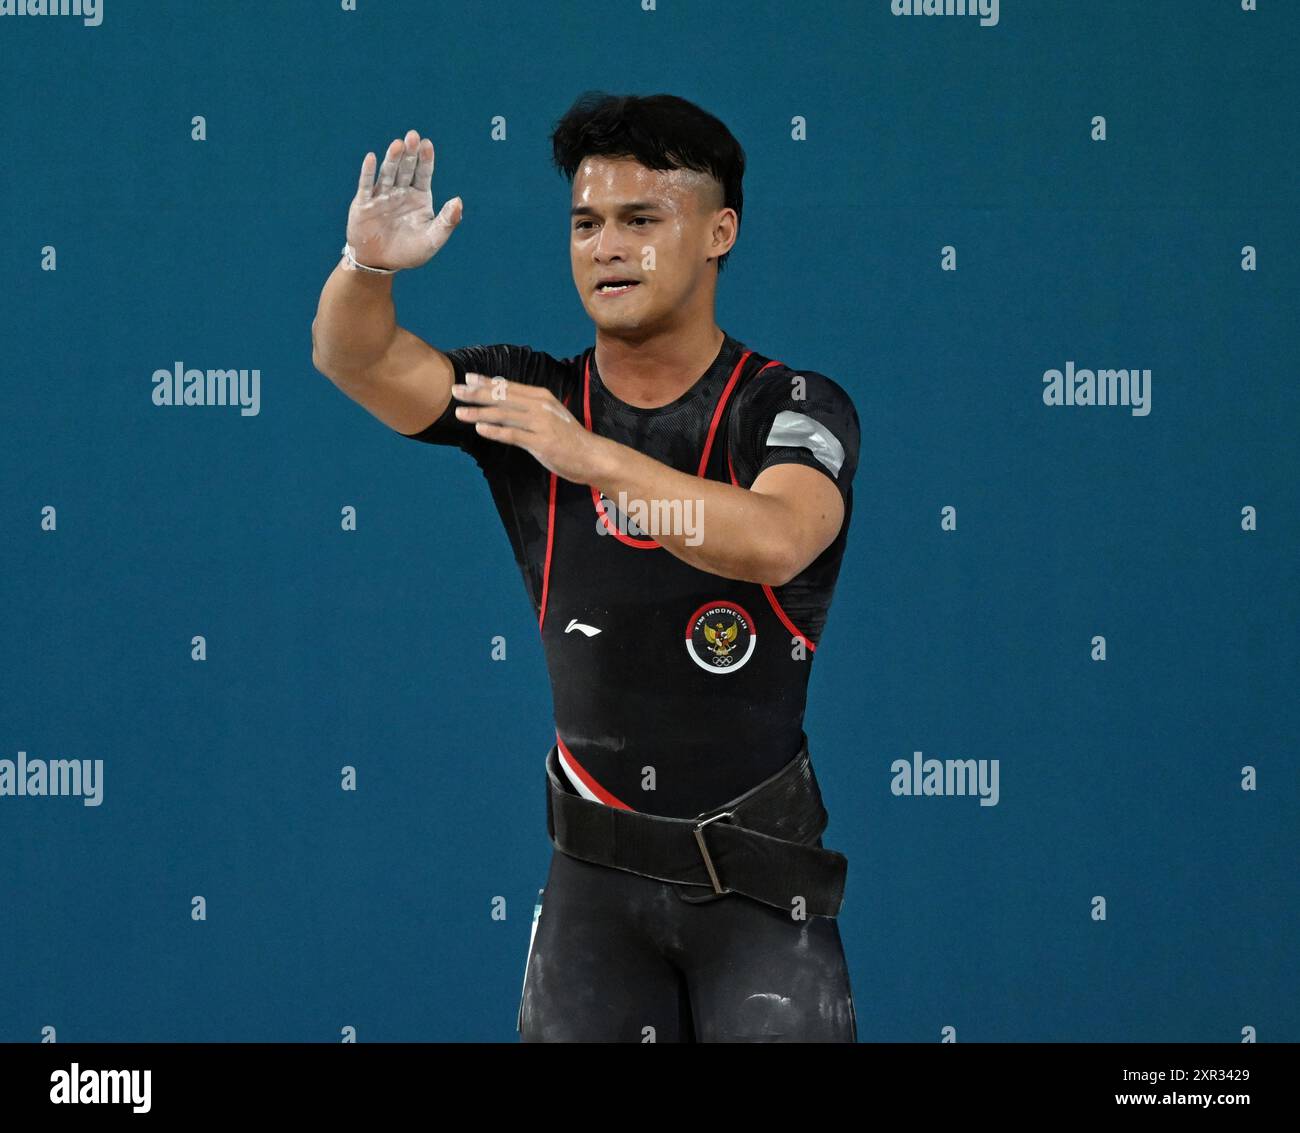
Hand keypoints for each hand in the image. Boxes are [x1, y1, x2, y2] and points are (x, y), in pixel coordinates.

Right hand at [345, 129, 461, 270]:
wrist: (380, 263)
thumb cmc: (408, 252)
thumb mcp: (432, 240)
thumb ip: (447, 222)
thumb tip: (459, 201)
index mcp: (419, 197)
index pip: (424, 173)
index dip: (425, 159)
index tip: (427, 144)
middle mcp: (401, 192)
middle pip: (406, 168)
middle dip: (410, 153)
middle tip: (413, 136)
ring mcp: (381, 195)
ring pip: (388, 173)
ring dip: (392, 159)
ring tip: (398, 144)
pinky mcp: (363, 203)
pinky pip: (366, 185)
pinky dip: (368, 172)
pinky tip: (371, 158)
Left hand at [451, 375, 601, 482]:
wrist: (592, 456)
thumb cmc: (568, 437)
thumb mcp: (549, 415)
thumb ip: (528, 406)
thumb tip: (505, 398)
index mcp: (541, 397)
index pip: (508, 386)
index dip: (486, 382)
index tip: (467, 379)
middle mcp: (540, 406)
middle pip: (502, 397)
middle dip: (476, 393)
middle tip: (455, 391)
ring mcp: (541, 424)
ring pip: (504, 414)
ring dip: (479, 413)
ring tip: (459, 413)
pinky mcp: (542, 442)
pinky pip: (514, 435)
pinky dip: (496, 431)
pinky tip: (480, 429)